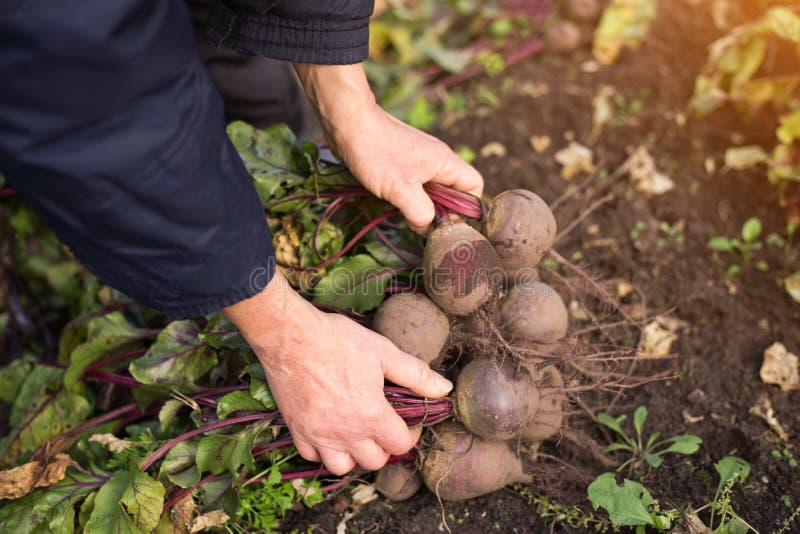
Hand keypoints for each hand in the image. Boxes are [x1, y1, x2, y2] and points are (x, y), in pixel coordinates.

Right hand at [224, 272, 452, 473]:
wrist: (290, 335)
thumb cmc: (338, 340)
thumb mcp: (384, 352)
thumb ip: (416, 375)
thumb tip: (445, 389)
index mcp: (371, 415)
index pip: (401, 444)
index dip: (410, 434)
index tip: (407, 421)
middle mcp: (345, 433)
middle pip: (375, 461)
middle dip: (384, 446)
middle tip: (383, 426)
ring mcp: (319, 435)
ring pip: (342, 467)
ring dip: (353, 455)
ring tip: (355, 433)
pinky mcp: (296, 430)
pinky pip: (312, 456)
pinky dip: (322, 450)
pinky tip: (328, 430)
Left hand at [294, 63, 482, 232]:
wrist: (348, 122)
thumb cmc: (376, 153)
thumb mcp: (402, 191)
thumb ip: (421, 213)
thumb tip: (427, 226)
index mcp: (445, 162)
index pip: (474, 186)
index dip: (467, 208)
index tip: (446, 222)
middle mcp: (437, 159)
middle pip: (453, 190)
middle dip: (441, 211)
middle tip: (422, 223)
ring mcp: (419, 158)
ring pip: (432, 188)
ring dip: (422, 205)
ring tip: (405, 214)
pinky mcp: (402, 160)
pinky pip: (415, 183)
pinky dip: (408, 196)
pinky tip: (393, 202)